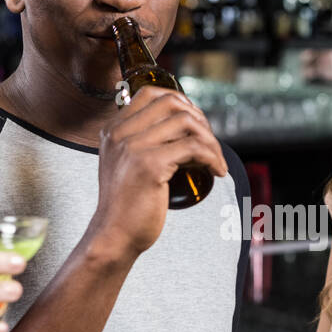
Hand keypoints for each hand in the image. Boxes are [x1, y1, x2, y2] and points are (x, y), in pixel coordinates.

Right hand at [88, 85, 227, 258]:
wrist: (114, 237)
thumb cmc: (128, 207)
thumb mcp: (128, 166)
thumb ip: (145, 143)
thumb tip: (189, 127)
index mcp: (113, 130)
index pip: (151, 94)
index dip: (181, 102)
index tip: (196, 125)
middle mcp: (120, 134)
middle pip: (171, 103)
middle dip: (200, 119)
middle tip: (210, 144)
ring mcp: (133, 147)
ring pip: (186, 123)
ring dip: (210, 140)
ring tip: (216, 160)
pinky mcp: (149, 165)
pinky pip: (194, 148)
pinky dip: (213, 157)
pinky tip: (217, 171)